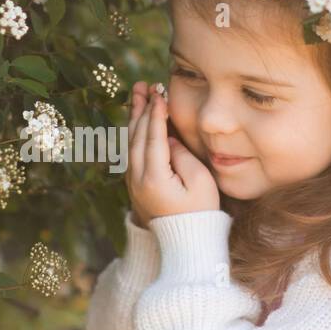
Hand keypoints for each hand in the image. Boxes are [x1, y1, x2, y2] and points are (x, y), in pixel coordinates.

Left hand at [126, 81, 219, 223]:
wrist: (186, 244)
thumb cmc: (200, 213)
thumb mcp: (200, 181)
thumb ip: (182, 155)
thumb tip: (167, 138)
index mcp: (155, 178)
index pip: (153, 137)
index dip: (156, 113)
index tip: (158, 92)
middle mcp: (138, 180)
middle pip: (136, 137)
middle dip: (141, 109)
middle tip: (143, 85)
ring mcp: (134, 184)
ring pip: (130, 144)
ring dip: (135, 118)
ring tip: (137, 95)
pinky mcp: (136, 186)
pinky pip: (132, 153)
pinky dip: (135, 133)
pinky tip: (139, 120)